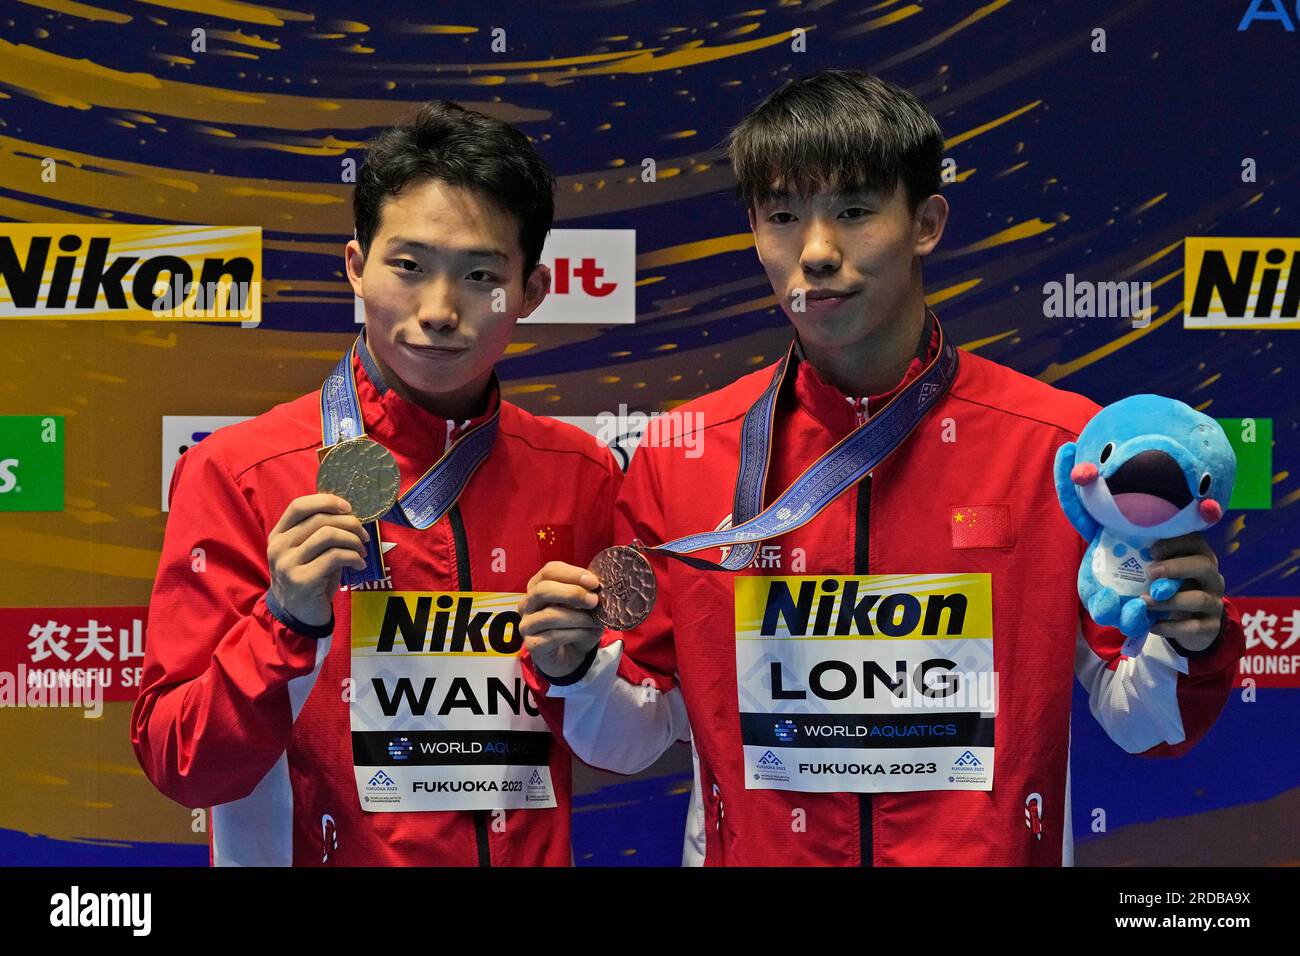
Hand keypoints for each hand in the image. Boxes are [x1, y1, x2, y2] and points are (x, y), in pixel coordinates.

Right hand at [268, 494, 369, 626]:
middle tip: (363, 535)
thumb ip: (319, 532)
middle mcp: (279, 547)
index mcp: (279, 535)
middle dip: (350, 523)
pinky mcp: (302, 580)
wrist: (298, 614)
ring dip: (353, 540)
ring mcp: (288, 564)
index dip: (326, 501)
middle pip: (320, 519)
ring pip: (328, 535)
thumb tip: (349, 513)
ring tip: (362, 551)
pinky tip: (359, 564)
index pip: (299, 506)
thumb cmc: (309, 577)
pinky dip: (354, 557)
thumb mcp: (309, 551)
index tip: (348, 508)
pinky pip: (335, 557)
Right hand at [517, 561, 603, 678]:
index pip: (550, 571)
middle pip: (543, 590)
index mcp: (539, 585)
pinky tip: (588, 633)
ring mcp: (527, 624)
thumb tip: (598, 586)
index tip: (594, 582)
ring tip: (595, 621)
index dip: (572, 574)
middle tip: (593, 601)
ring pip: (550, 615)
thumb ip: (587, 592)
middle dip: (572, 593)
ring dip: (578, 617)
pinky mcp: (532, 644)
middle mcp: (528, 603)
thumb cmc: (576, 624)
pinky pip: (553, 636)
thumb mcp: (584, 605)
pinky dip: (576, 633)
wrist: (570, 655)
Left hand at [1142, 532, 1224, 651]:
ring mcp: (1215, 602)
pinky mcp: (1211, 626)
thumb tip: (1119, 550)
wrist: (1193, 624)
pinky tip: (1152, 625)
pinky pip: (1194, 627)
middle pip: (1204, 566)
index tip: (1152, 550)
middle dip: (1176, 567)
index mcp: (1201, 558)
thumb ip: (1152, 562)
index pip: (1196, 542)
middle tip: (1150, 572)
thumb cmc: (1172, 590)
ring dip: (1169, 601)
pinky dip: (1171, 626)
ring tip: (1144, 602)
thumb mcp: (1165, 574)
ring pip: (1199, 599)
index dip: (1176, 543)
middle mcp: (1212, 578)